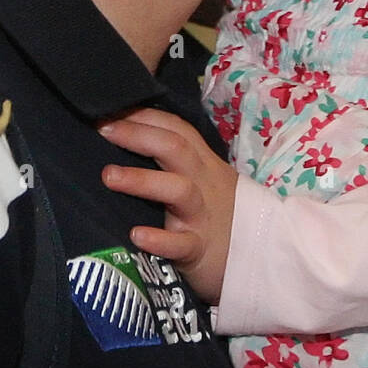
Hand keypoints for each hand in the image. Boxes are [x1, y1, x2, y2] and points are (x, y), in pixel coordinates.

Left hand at [98, 108, 236, 304]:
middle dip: (139, 135)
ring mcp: (202, 216)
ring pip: (177, 190)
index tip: (111, 109)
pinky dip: (159, 239)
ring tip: (108, 176)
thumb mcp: (207, 183)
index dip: (146, 116)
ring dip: (142, 180)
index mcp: (203, 164)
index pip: (177, 129)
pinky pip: (181, 244)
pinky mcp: (200, 250)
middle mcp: (203, 183)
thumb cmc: (221, 218)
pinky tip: (136, 235)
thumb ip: (178, 164)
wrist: (263, 257)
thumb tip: (132, 141)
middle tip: (103, 130)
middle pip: (176, 149)